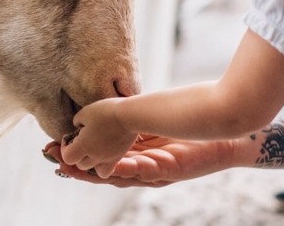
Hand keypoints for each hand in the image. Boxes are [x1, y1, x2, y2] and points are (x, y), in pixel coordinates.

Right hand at [44, 135, 236, 186]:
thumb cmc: (198, 128)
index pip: (103, 160)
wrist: (229, 135)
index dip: (79, 156)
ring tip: (75, 168)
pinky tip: (116, 165)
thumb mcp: (158, 124)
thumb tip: (111, 107)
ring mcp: (159, 172)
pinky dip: (133, 169)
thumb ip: (136, 121)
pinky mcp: (174, 170)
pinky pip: (150, 172)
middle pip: (106, 172)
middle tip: (55, 161)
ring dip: (98, 173)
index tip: (55, 149)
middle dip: (80, 168)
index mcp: (139, 157)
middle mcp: (146, 169)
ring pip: (123, 177)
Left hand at [58, 99, 137, 177]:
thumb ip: (78, 121)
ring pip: (92, 169)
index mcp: (83, 145)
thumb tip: (78, 126)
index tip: (69, 138)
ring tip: (92, 148)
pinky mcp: (118, 157)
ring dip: (89, 161)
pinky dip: (102, 165)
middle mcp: (94, 156)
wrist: (130, 116)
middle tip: (82, 141)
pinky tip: (104, 153)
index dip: (65, 148)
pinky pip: (107, 170)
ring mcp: (107, 158)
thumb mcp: (86, 112)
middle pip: (79, 164)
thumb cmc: (106, 111)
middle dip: (77, 154)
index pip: (67, 157)